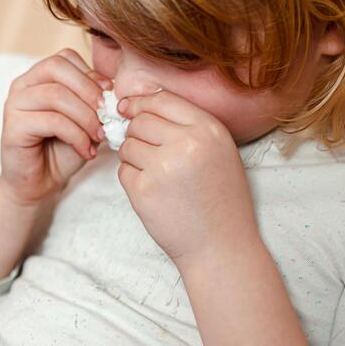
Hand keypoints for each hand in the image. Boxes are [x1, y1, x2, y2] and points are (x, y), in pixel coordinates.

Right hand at [0, 49, 109, 206]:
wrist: (40, 183)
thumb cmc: (63, 149)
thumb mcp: (84, 118)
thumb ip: (93, 98)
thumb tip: (114, 87)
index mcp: (38, 77)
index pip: (65, 57)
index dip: (91, 75)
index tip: (110, 98)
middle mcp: (22, 85)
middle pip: (57, 67)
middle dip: (89, 91)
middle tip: (107, 116)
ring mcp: (14, 104)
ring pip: (56, 95)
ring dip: (86, 117)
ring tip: (99, 137)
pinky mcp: (13, 127)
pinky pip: (52, 121)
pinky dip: (76, 136)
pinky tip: (87, 150)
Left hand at [115, 90, 259, 266]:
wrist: (221, 246)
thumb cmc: (220, 199)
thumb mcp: (219, 151)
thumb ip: (188, 125)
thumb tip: (139, 103)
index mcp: (209, 129)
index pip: (162, 99)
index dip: (140, 103)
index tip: (128, 109)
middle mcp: (186, 143)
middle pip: (140, 121)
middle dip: (137, 134)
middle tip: (152, 155)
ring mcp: (163, 167)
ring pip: (127, 145)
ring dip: (134, 158)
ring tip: (158, 177)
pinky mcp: (144, 191)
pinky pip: (123, 172)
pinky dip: (132, 180)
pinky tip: (154, 193)